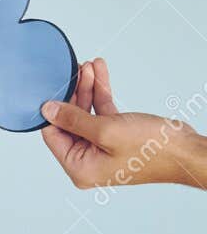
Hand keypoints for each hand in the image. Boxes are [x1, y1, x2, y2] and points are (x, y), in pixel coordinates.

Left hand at [41, 58, 206, 191]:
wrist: (188, 151)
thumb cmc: (152, 149)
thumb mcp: (106, 131)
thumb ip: (73, 120)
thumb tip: (46, 110)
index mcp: (80, 167)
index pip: (53, 134)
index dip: (52, 110)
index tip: (53, 87)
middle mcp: (88, 160)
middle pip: (69, 121)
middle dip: (73, 93)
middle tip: (75, 70)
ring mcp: (102, 147)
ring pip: (86, 112)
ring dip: (88, 88)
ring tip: (88, 65)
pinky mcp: (116, 136)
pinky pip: (102, 111)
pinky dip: (101, 92)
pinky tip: (100, 71)